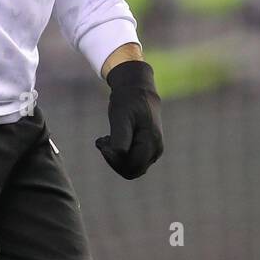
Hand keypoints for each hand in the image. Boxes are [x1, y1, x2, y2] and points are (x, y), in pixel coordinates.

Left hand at [95, 59, 163, 178]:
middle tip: (102, 141)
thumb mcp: (120, 117)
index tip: (103, 142)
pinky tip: (110, 138)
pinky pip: (132, 160)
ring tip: (105, 138)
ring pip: (131, 167)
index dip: (114, 160)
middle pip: (132, 170)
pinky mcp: (148, 148)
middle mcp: (156, 149)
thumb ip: (120, 138)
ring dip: (115, 157)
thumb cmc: (127, 101)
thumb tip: (118, 155)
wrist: (138, 89)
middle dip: (114, 160)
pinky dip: (119, 153)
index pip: (131, 167)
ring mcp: (154, 150)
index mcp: (151, 142)